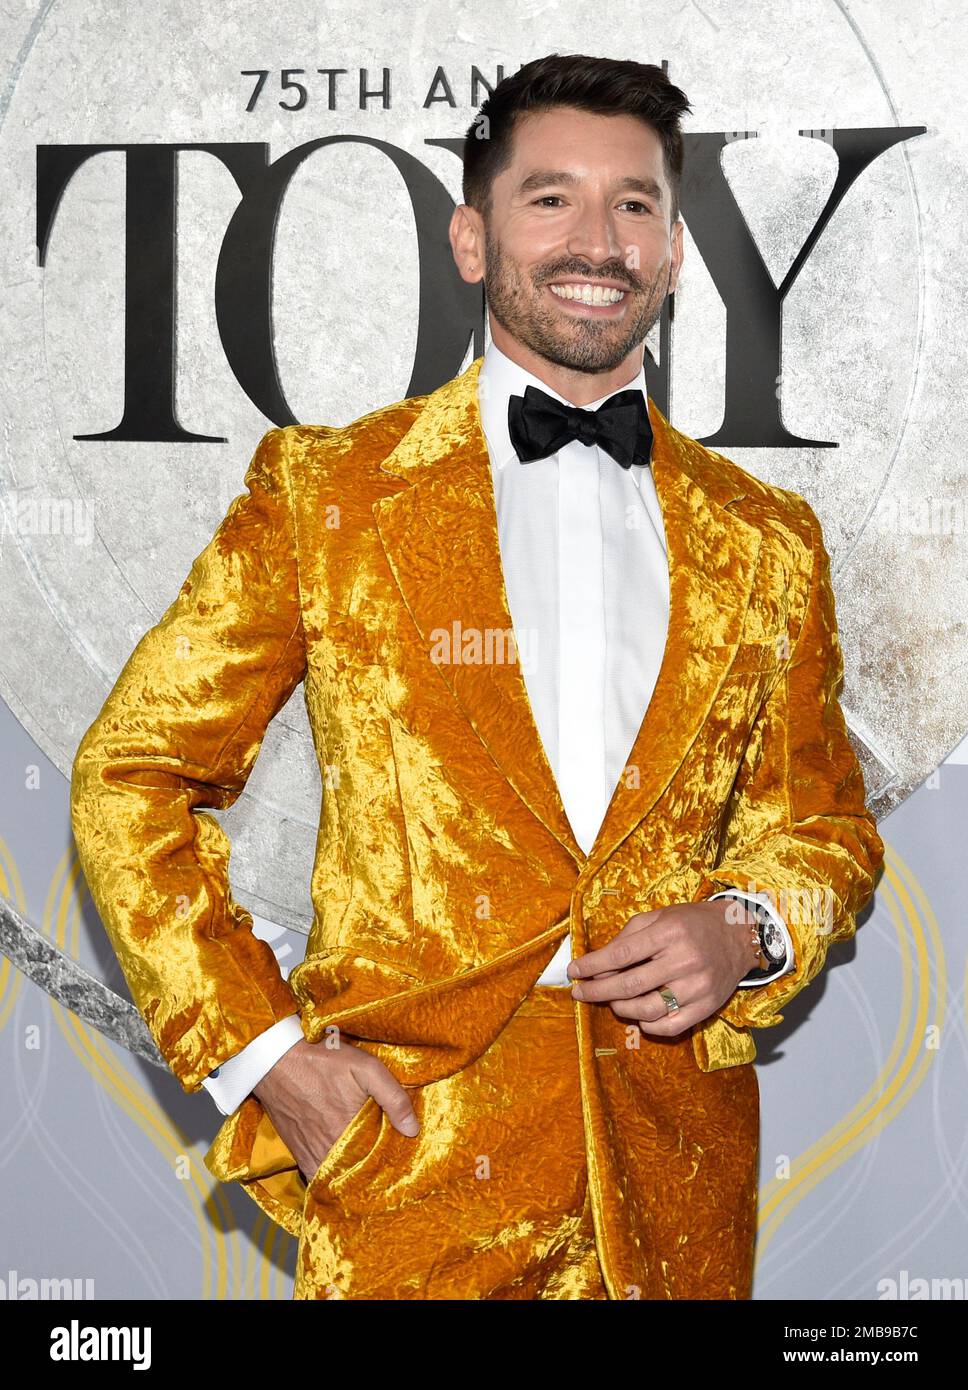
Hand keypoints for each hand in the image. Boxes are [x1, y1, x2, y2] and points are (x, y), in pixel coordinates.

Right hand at [252, 1037, 419, 1183]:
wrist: (275, 1060)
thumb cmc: (322, 1061)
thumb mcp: (365, 1068)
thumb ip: (393, 1097)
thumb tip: (412, 1130)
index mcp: (348, 1133)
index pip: (377, 1164)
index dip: (391, 1165)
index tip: (403, 1162)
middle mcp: (327, 1151)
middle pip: (358, 1174)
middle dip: (374, 1174)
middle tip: (390, 1169)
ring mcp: (310, 1155)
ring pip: (338, 1179)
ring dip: (353, 1177)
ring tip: (370, 1171)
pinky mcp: (298, 1153)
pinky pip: (318, 1176)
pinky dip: (332, 1179)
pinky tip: (344, 1170)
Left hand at [566, 900, 761, 1035]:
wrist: (739, 936)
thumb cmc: (693, 923)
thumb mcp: (660, 916)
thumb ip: (629, 935)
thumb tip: (600, 960)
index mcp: (669, 933)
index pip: (621, 954)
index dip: (592, 965)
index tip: (574, 971)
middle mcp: (683, 960)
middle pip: (629, 984)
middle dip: (597, 991)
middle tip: (579, 992)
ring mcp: (696, 987)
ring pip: (647, 1010)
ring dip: (620, 1008)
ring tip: (610, 1001)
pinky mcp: (706, 1006)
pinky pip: (670, 1026)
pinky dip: (648, 1026)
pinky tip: (637, 1016)